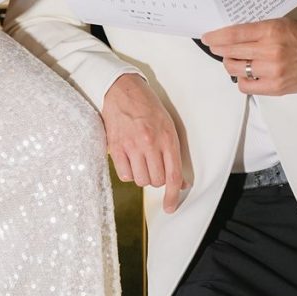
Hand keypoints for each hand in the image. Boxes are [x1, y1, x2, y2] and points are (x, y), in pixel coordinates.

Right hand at [101, 74, 185, 212]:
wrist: (122, 88)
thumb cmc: (147, 106)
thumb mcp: (168, 126)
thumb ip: (174, 154)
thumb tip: (180, 182)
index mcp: (167, 138)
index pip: (173, 176)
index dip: (173, 196)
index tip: (170, 207)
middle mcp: (150, 143)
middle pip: (156, 181)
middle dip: (156, 179)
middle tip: (153, 166)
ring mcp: (132, 145)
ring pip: (140, 180)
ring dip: (142, 176)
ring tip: (140, 161)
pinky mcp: (116, 146)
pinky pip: (124, 175)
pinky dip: (128, 173)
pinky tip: (129, 162)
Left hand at [203, 18, 296, 94]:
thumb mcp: (280, 24)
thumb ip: (256, 30)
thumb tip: (230, 36)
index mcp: (270, 31)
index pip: (233, 34)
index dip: (216, 37)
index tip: (207, 38)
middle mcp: (270, 51)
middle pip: (230, 52)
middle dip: (218, 49)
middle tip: (215, 47)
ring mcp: (273, 71)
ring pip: (235, 69)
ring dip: (229, 64)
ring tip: (233, 60)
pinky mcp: (276, 88)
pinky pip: (247, 86)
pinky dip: (242, 80)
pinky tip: (246, 74)